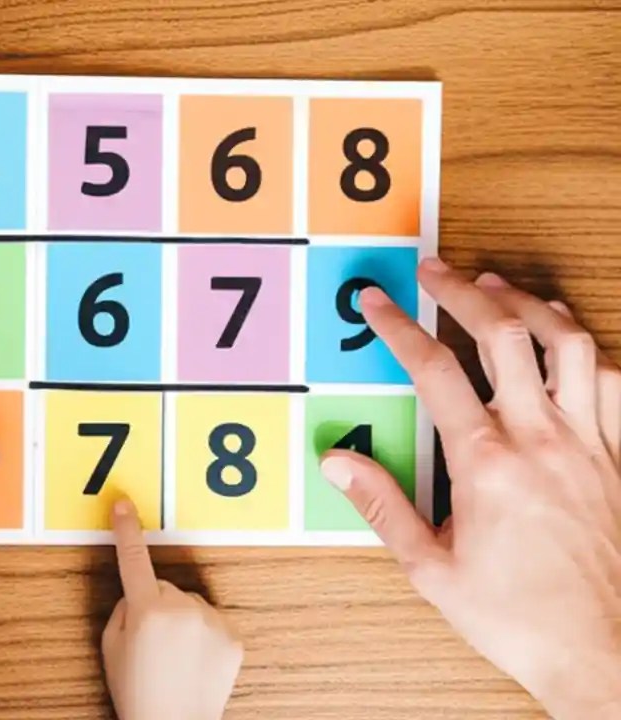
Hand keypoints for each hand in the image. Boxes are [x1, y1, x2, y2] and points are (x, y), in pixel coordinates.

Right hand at [101, 498, 242, 719]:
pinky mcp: (233, 636)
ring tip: (175, 659)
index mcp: (146, 610)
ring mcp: (211, 622)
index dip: (127, 530)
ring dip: (182, 621)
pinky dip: (204, 636)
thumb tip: (138, 595)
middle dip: (154, 605)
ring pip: (189, 604)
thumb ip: (123, 610)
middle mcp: (181, 609)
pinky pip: (212, 621)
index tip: (124, 505)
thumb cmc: (137, 692)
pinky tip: (195, 662)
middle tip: (150, 645)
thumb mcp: (110, 648)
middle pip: (162, 588)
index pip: (133, 559)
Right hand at [320, 258, 620, 718]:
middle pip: (504, 336)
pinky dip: (584, 348)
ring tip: (498, 286)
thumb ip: (382, 505)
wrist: (602, 650)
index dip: (399, 327)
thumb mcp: (430, 569)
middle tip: (433, 270)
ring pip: (567, 345)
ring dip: (529, 305)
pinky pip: (610, 381)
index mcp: (486, 464)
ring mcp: (587, 444)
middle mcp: (541, 440)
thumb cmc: (518, 617)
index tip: (377, 302)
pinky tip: (564, 339)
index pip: (435, 370)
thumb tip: (338, 460)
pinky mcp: (618, 457)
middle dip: (463, 291)